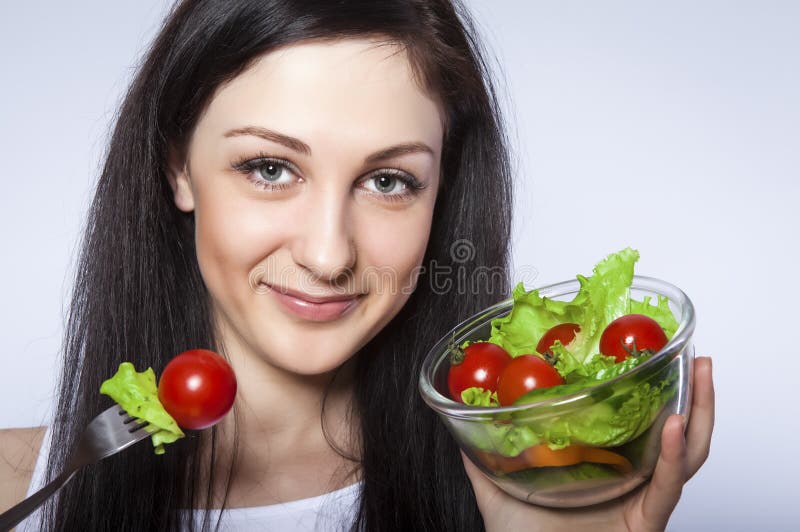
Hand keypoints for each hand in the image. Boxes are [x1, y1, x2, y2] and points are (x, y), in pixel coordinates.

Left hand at [462, 356, 713, 531]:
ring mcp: (641, 501)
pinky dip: (671, 455)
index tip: (651, 356)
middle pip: (674, 433)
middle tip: (697, 359)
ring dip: (698, 413)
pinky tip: (674, 427)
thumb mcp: (500, 495)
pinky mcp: (646, 522)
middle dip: (694, 395)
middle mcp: (630, 482)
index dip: (651, 392)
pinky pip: (665, 486)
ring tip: (699, 377)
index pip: (637, 425)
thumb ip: (484, 461)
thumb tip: (466, 426)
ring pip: (685, 455)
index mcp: (606, 471)